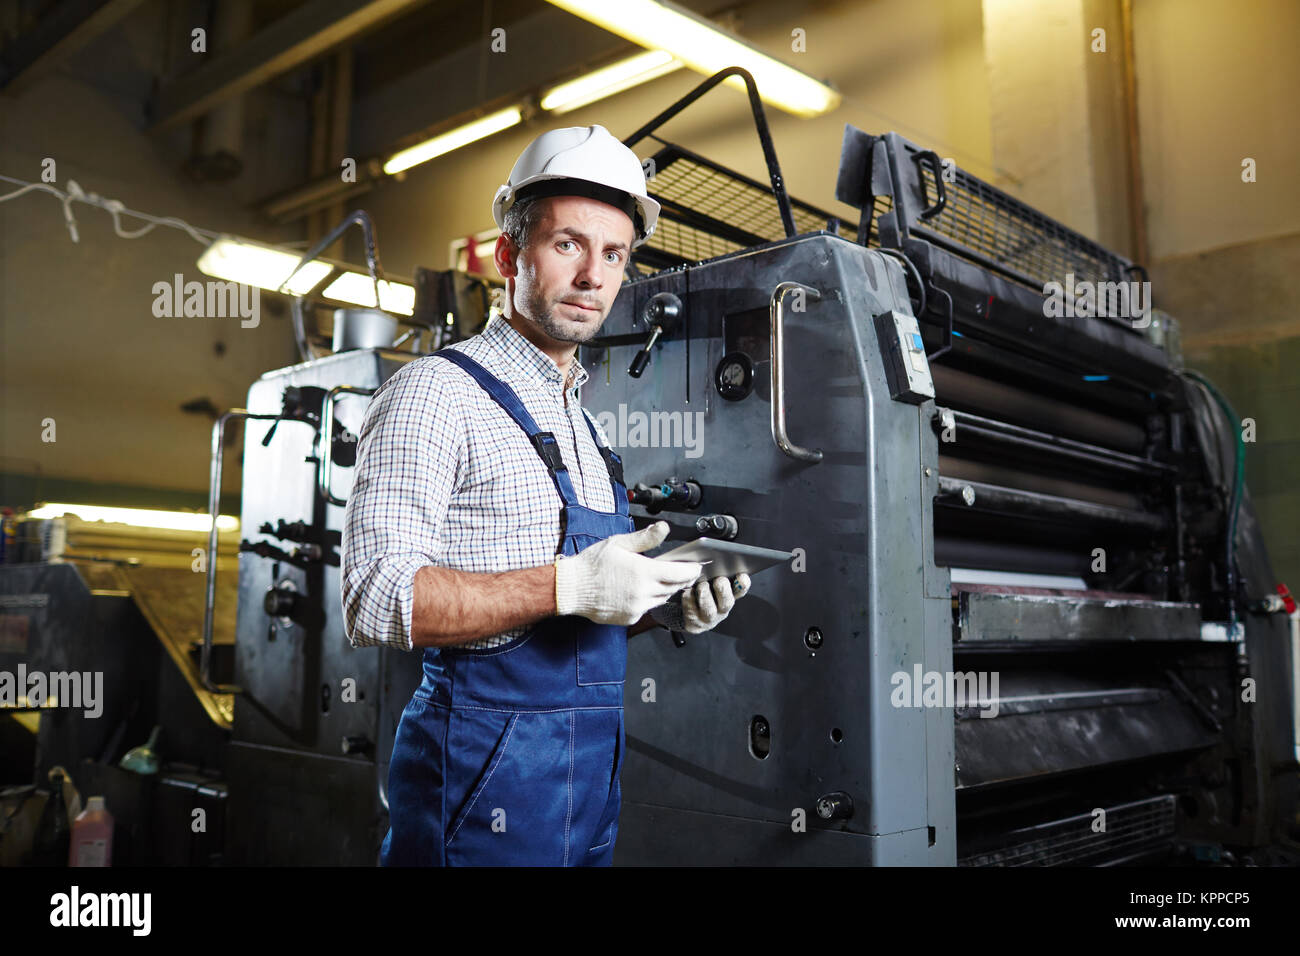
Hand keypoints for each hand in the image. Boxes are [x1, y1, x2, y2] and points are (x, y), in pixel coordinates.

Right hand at [555, 521, 702, 625]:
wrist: (572, 589)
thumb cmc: (592, 565)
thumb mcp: (618, 543)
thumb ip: (645, 538)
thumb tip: (664, 528)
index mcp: (643, 572)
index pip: (679, 573)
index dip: (692, 570)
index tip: (697, 567)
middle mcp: (643, 592)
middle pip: (674, 587)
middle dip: (681, 579)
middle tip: (683, 572)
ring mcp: (637, 607)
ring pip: (662, 599)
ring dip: (665, 589)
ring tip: (660, 579)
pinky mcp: (630, 617)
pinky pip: (647, 608)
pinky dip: (649, 599)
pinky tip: (640, 590)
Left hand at [650, 573, 750, 633]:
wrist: (683, 612)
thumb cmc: (697, 590)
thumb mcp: (707, 579)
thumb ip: (713, 572)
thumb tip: (710, 560)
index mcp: (728, 595)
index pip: (740, 590)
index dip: (743, 584)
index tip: (741, 574)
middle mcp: (721, 609)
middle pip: (727, 602)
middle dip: (724, 590)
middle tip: (719, 579)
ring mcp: (708, 619)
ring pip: (710, 610)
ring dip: (706, 597)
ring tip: (701, 586)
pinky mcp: (694, 625)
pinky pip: (692, 614)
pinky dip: (689, 601)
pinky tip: (686, 592)